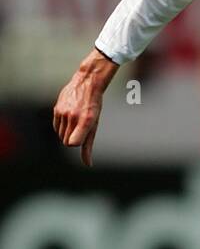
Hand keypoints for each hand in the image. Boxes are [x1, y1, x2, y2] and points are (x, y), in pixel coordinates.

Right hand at [52, 49, 117, 166]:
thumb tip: (88, 164)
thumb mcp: (94, 125)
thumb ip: (88, 145)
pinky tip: (68, 118)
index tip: (80, 140)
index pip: (73, 143)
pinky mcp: (56, 109)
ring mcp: (63, 112)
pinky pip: (56, 127)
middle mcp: (73, 117)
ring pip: (60, 135)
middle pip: (66, 142)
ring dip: (67, 133)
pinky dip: (61, 127)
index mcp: (86, 121)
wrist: (87, 83)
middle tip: (80, 129)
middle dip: (73, 139)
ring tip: (76, 122)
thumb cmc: (94, 106)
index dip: (75, 144)